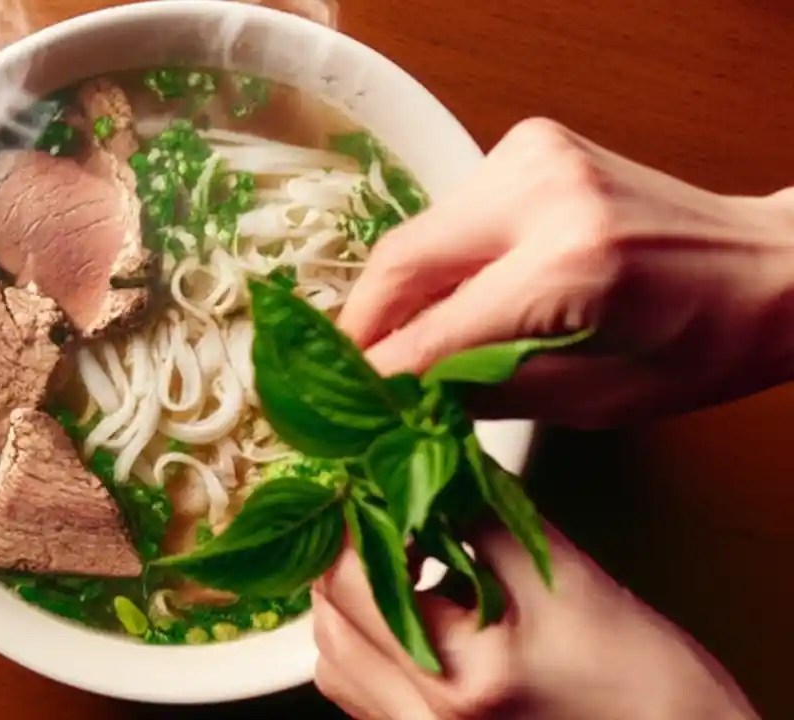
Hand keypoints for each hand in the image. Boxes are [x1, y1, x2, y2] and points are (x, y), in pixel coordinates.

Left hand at [311, 522, 758, 719]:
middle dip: (346, 558)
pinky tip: (412, 613)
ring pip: (335, 662)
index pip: (349, 582)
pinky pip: (361, 691)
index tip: (373, 481)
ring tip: (402, 562)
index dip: (350, 520)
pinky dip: (367, 643)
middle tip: (384, 513)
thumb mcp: (568, 582)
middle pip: (329, 623)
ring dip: (351, 604)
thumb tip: (429, 457)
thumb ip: (485, 516)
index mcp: (456, 678)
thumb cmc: (644, 681)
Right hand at [337, 117, 793, 427]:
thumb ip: (482, 391)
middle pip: (401, 262)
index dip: (376, 377)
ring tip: (393, 354)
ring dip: (395, 299)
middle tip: (342, 381)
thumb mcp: (593, 400)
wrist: (768, 267)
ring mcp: (529, 157)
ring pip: (416, 238)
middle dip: (364, 328)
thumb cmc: (702, 346)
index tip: (338, 411)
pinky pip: (447, 221)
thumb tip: (395, 397)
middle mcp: (541, 191)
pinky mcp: (524, 149)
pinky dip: (433, 270)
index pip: (434, 331)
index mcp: (571, 263)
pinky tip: (442, 308)